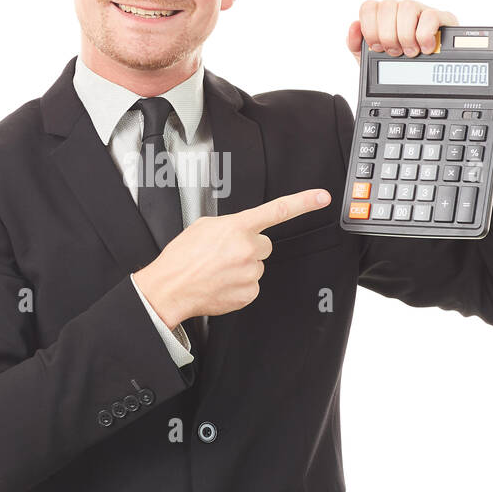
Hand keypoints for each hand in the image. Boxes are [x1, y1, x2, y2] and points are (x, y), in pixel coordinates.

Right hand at [133, 187, 332, 327]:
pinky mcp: (248, 293)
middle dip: (249, 247)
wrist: (170, 288)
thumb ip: (229, 225)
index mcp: (237, 227)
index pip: (278, 210)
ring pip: (257, 266)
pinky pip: (252, 285)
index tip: (321, 198)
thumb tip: (239, 230)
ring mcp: (250, 273)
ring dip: (242, 267)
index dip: (303, 202)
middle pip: (264, 244)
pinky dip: (239, 284)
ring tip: (218, 269)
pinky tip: (221, 282)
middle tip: (226, 254)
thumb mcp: (203, 227)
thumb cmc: (181, 258)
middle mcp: (247, 249)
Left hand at [346, 0, 458, 62]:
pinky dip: (425, 35)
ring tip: (410, 52)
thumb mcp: (372, 60)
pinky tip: (425, 48)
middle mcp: (401, 11)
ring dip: (405, 35)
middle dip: (387, 35)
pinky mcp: (442, 19)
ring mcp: (421, 12)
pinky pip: (430, 15)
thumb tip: (354, 26)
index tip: (376, 48)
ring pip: (407, 6)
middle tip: (394, 52)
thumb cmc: (398, 67)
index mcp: (383, 17)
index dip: (369, 29)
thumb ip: (356, 45)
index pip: (368, 7)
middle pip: (386, 6)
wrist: (422, 85)